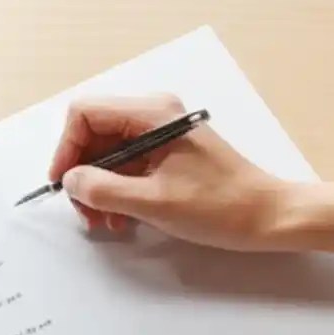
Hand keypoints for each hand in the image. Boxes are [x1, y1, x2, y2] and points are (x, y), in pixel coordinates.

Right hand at [49, 95, 295, 250]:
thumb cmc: (221, 206)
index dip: (66, 149)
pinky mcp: (166, 151)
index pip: (85, 114)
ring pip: (106, 152)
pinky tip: (122, 217)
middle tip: (86, 212)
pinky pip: (126, 164)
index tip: (64, 185)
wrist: (268, 216)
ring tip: (105, 220)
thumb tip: (71, 181)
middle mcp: (154, 114)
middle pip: (93, 133)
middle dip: (83, 174)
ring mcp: (160, 132)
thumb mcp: (153, 202)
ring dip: (98, 187)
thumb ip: (103, 189)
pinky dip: (116, 189)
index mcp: (152, 114)